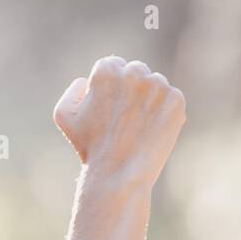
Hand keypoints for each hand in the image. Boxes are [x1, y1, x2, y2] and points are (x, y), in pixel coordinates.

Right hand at [53, 55, 185, 184]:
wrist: (120, 174)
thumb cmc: (90, 148)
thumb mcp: (64, 116)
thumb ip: (73, 90)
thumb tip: (86, 81)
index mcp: (107, 70)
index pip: (114, 65)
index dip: (112, 88)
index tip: (112, 109)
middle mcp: (134, 72)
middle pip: (136, 71)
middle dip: (132, 90)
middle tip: (127, 119)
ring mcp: (158, 85)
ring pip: (156, 84)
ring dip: (150, 100)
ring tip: (139, 127)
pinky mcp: (176, 100)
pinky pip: (172, 99)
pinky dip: (166, 112)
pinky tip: (153, 131)